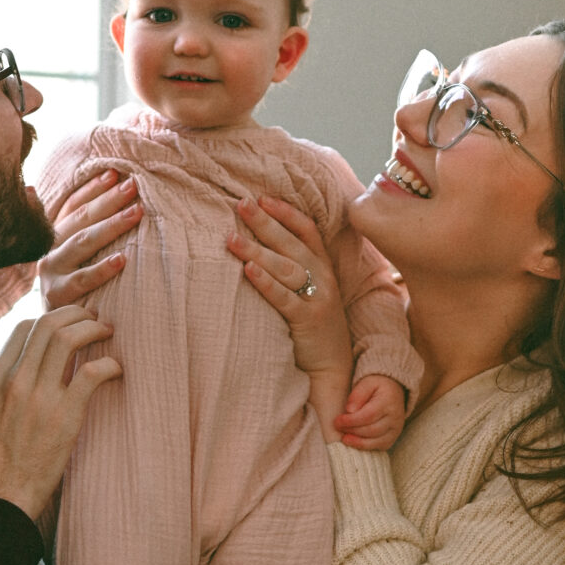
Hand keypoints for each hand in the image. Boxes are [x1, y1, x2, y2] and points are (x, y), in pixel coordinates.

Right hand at [0, 304, 121, 521]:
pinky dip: (109, 364)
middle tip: (95, 319)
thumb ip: (7, 387)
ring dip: (94, 329)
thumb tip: (31, 370)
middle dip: (77, 314)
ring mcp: (39, 396)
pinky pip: (91, 373)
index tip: (70, 324)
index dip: (52, 318)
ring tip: (108, 334)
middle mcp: (15, 380)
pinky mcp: (64, 416)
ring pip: (69, 338)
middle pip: (49, 324)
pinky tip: (117, 370)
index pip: (25, 327)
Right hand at [38, 170, 141, 309]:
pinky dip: (102, 269)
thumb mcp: (79, 263)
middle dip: (109, 200)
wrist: (53, 337)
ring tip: (137, 212)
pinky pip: (81, 280)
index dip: (93, 188)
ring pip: (81, 242)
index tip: (116, 173)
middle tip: (135, 186)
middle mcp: (49, 251)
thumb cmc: (77, 297)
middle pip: (80, 218)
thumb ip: (89, 235)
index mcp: (54, 239)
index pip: (73, 205)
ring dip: (111, 225)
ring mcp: (50, 273)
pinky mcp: (56, 296)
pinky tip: (123, 259)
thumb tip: (110, 197)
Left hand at [226, 195, 353, 439]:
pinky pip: (284, 298)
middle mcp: (323, 278)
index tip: (262, 197)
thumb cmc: (314, 327)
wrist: (333, 368)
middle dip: (265, 222)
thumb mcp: (311, 292)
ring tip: (231, 238)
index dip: (285, 212)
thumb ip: (295, 268)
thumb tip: (260, 245)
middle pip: (291, 243)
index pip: (306, 230)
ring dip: (257, 250)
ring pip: (286, 267)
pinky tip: (248, 270)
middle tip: (240, 204)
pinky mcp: (309, 320)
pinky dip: (266, 283)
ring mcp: (318, 298)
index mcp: (324, 267)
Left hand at [334, 373, 405, 452]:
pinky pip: (380, 446)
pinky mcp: (393, 437)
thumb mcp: (366, 383)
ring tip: (344, 437)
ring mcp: (396, 429)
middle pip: (371, 430)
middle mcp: (395, 417)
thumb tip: (349, 410)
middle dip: (352, 431)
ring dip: (357, 441)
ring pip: (376, 441)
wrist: (393, 391)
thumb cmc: (377, 386)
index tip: (337, 421)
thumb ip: (358, 394)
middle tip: (338, 427)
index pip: (368, 415)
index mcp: (389, 401)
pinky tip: (354, 442)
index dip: (351, 421)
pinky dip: (366, 447)